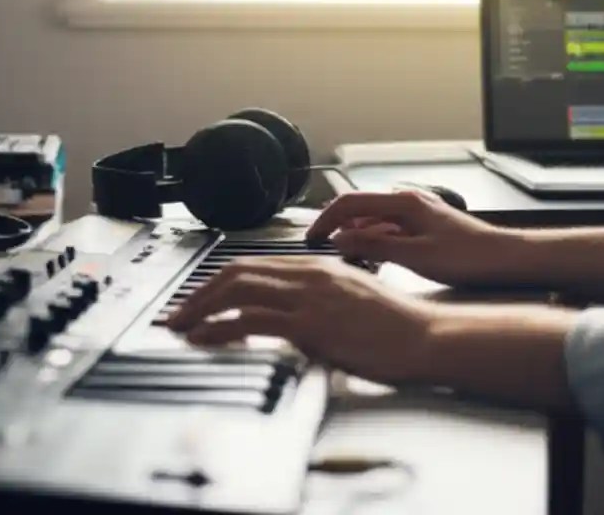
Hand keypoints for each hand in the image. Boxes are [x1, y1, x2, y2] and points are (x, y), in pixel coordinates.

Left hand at [164, 256, 436, 384]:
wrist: (425, 337)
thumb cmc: (398, 326)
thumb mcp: (355, 300)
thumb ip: (324, 299)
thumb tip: (297, 313)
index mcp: (319, 267)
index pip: (256, 265)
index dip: (219, 281)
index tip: (200, 299)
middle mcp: (310, 275)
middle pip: (238, 271)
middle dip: (200, 292)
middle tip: (178, 312)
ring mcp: (310, 297)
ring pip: (238, 290)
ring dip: (200, 308)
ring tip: (180, 326)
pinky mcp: (311, 324)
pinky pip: (252, 320)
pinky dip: (219, 328)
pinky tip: (204, 338)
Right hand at [304, 191, 524, 287]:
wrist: (504, 260)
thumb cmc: (468, 257)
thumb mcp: (415, 256)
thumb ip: (374, 246)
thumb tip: (340, 240)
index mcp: (404, 203)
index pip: (351, 203)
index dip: (326, 220)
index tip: (311, 238)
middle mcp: (409, 203)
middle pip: (361, 211)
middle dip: (339, 230)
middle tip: (324, 253)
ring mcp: (417, 214)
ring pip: (375, 223)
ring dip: (358, 239)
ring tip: (349, 262)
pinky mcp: (425, 228)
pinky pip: (391, 231)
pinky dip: (377, 244)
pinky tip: (376, 263)